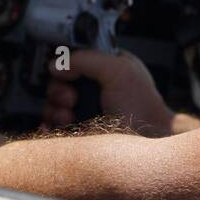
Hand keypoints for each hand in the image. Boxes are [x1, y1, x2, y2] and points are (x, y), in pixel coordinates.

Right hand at [44, 49, 173, 135]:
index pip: (71, 61)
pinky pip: (53, 127)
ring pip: (52, 106)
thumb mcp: (119, 70)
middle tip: (72, 99)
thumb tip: (57, 65)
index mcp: (104, 68)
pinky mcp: (79, 130)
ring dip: (56, 110)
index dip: (65, 67)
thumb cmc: (142, 105)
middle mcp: (93, 88)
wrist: (147, 139)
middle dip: (59, 91)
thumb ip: (87, 59)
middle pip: (57, 84)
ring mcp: (85, 110)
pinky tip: (61, 125)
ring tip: (70, 115)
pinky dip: (51, 126)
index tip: (67, 74)